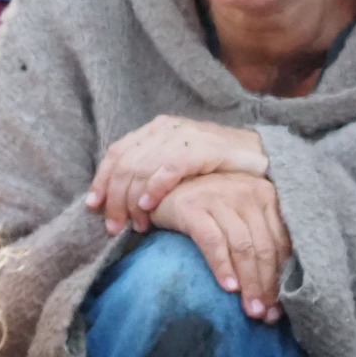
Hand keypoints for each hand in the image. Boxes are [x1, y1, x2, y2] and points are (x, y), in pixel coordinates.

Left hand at [87, 116, 268, 236]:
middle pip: (125, 163)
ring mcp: (183, 135)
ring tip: (135, 225)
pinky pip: (168, 168)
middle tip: (114, 227)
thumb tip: (123, 199)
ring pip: (141, 167)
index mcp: (155, 130)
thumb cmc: (218, 167)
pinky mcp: (201, 147)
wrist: (260, 156)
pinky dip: (154, 188)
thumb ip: (154, 173)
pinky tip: (148, 207)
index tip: (94, 206)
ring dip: (132, 200)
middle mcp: (165, 128)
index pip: (117, 152)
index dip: (102, 180)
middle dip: (115, 198)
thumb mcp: (179, 166)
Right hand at [147, 171, 291, 321]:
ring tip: (250, 309)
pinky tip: (229, 288)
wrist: (161, 188)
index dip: (281, 278)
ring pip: (243, 247)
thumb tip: (278, 286)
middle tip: (265, 314)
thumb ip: (260, 238)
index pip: (280, 243)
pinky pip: (213, 241)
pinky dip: (222, 266)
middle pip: (264, 247)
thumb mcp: (239, 215)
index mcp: (265, 195)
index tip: (278, 307)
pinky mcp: (192, 207)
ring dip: (249, 282)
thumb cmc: (207, 208)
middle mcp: (246, 192)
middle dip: (266, 286)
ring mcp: (219, 197)